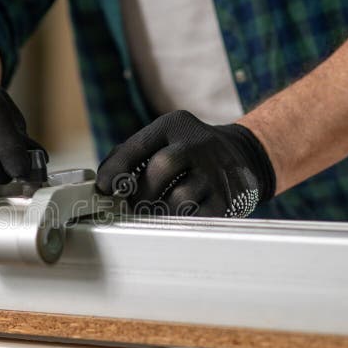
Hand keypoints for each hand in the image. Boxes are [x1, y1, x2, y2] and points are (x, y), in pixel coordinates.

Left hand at [96, 110, 275, 216]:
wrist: (243, 155)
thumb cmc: (188, 153)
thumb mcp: (164, 140)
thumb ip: (131, 156)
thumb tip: (104, 184)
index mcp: (175, 125)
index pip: (139, 145)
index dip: (116, 168)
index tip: (104, 188)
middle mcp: (199, 143)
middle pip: (161, 169)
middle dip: (141, 194)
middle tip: (135, 206)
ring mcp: (217, 170)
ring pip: (180, 198)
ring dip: (162, 211)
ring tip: (159, 212)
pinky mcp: (230, 197)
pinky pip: (199, 217)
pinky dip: (182, 221)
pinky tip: (180, 217)